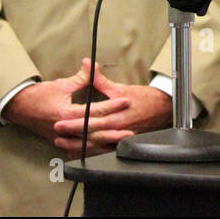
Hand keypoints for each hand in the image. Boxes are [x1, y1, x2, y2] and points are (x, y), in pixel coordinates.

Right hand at [3, 61, 128, 147]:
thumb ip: (82, 78)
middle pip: (93, 131)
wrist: (18, 106)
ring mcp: (61, 137)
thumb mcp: (62, 84)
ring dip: (104, 144)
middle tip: (130, 130)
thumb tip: (94, 66)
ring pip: (87, 143)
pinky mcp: (59, 141)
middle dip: (113, 131)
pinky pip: (77, 148)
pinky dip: (90, 149)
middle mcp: (65, 128)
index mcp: (67, 113)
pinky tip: (102, 151)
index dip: (112, 105)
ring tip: (120, 143)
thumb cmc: (39, 95)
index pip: (95, 110)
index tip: (126, 101)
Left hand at [51, 59, 171, 158]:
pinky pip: (104, 151)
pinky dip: (91, 153)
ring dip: (79, 148)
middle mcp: (116, 130)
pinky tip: (81, 153)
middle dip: (71, 138)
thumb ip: (100, 79)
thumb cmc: (144, 98)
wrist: (164, 108)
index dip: (72, 123)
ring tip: (64, 148)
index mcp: (115, 116)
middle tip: (56, 137)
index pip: (89, 121)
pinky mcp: (123, 142)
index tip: (58, 123)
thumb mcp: (120, 88)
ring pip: (96, 147)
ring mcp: (120, 138)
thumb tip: (88, 65)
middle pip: (89, 137)